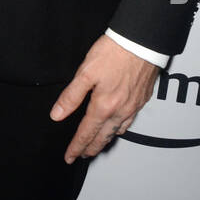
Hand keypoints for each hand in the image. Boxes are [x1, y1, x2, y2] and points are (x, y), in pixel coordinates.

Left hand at [50, 35, 158, 163]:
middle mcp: (120, 111)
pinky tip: (117, 127)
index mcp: (103, 106)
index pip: (86, 133)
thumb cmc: (114, 53)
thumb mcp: (85, 73)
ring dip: (106, 141)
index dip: (76, 147)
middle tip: (82, 155)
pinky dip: (120, 129)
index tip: (69, 157)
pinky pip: (129, 122)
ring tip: (97, 145)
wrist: (141, 42)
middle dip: (91, 148)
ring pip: (118, 132)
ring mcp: (133, 107)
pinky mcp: (142, 100)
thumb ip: (71, 96)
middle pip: (103, 137)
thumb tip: (57, 115)